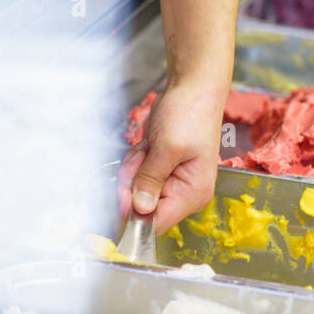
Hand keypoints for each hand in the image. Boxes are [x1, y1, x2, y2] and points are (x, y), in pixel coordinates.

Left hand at [118, 80, 225, 232]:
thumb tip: (139, 209)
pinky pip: (135, 177)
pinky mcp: (160, 171)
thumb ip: (151, 180)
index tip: (121, 194)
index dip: (134, 213)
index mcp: (193, 194)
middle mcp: (183, 194)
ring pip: (134, 191)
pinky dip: (135, 162)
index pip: (157, 223)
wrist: (192, 90)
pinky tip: (147, 146)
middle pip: (141, 207)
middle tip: (143, 157)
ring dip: (133, 169)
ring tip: (149, 147)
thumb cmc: (191, 115)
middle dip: (133, 182)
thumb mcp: (168, 147)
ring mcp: (171, 183)